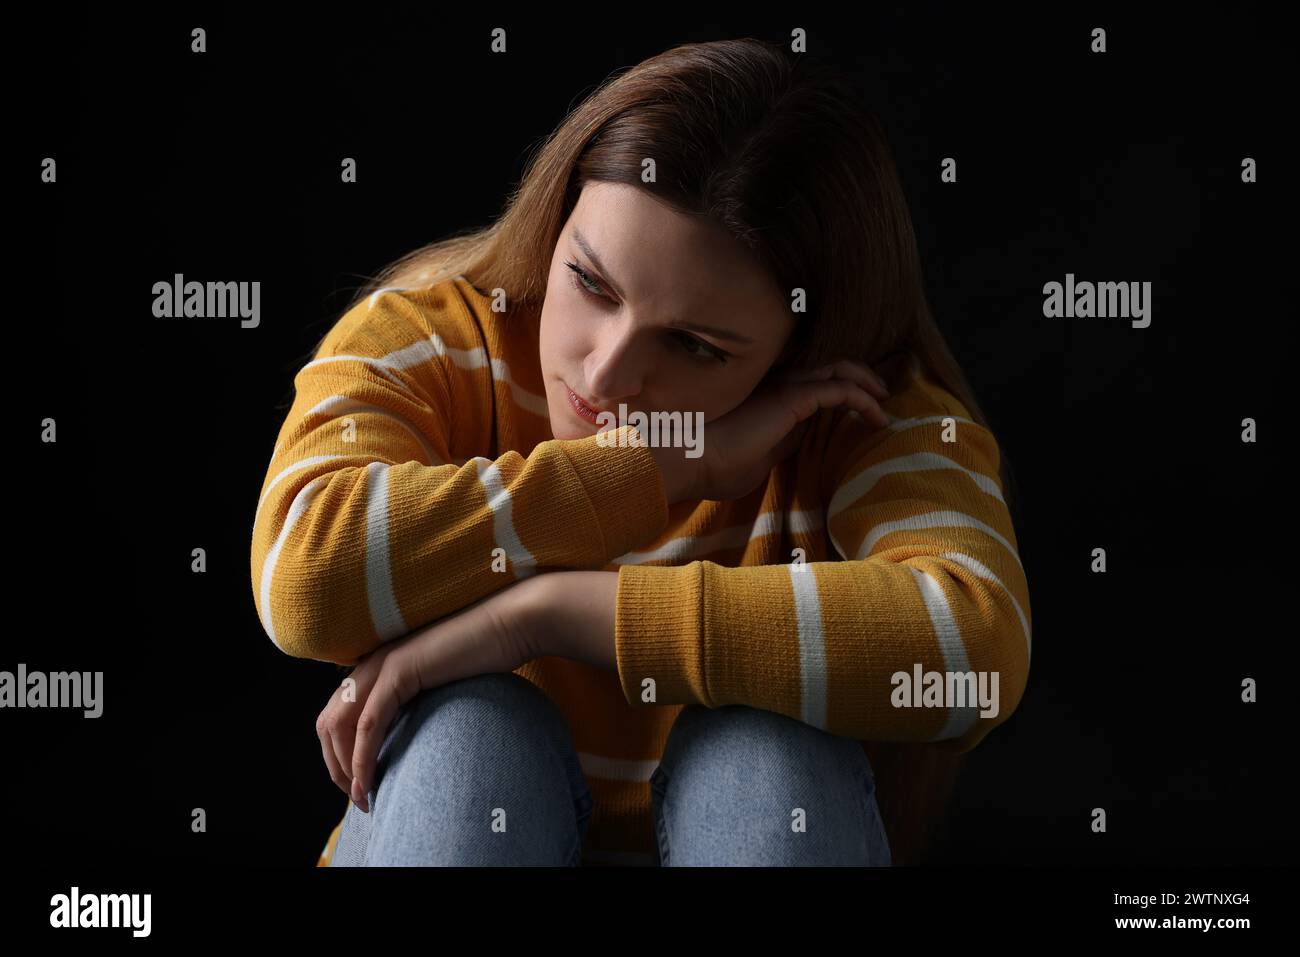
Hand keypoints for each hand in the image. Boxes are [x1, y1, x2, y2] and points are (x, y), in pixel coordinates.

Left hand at [314, 576, 548, 812]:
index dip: (339, 754)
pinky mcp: (398, 673)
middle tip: (358, 798)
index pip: (337, 714)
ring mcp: (382, 665)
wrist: (510, 625)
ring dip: (344, 769)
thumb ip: (422, 702)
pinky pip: (367, 724)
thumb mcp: (444, 685)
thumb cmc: (489, 655)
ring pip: (339, 725)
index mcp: (379, 665)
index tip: (361, 785)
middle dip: (335, 766)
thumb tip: (417, 737)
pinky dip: (361, 759)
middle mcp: (372, 663)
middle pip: (328, 722)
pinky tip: (370, 782)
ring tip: (363, 798)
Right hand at [655, 358, 892, 503]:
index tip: (857, 410)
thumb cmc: (713, 466)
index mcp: (766, 397)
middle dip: (859, 377)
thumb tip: (792, 446)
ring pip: (839, 370)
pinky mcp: (794, 397)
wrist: (690, 459)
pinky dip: (865, 400)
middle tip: (880, 395)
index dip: (837, 389)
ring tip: (884, 403)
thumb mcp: (753, 460)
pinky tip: (878, 417)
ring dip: (867, 384)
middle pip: (829, 368)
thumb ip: (775, 447)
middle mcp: (777, 384)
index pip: (810, 384)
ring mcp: (785, 386)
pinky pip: (842, 391)